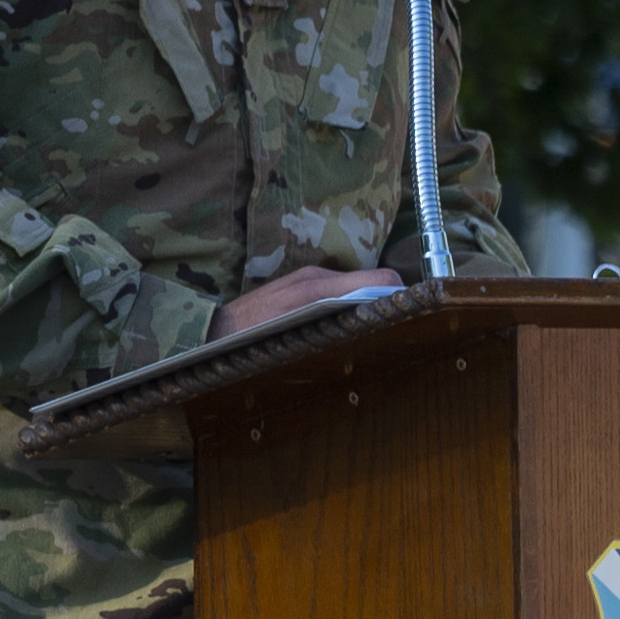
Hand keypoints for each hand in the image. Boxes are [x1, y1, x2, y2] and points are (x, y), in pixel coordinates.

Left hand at [216, 266, 404, 339]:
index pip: (382, 279)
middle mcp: (316, 276)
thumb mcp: (299, 341)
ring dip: (366, 306)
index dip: (402, 297)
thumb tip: (377, 319)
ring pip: (354, 288)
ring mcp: (306, 278)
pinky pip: (336, 292)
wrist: (208, 334)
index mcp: (319, 287)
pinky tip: (341, 329)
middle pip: (373, 282)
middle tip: (396, 331)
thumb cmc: (248, 342)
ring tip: (370, 333)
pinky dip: (347, 306)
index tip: (412, 317)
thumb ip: (339, 327)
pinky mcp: (298, 286)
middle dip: (387, 303)